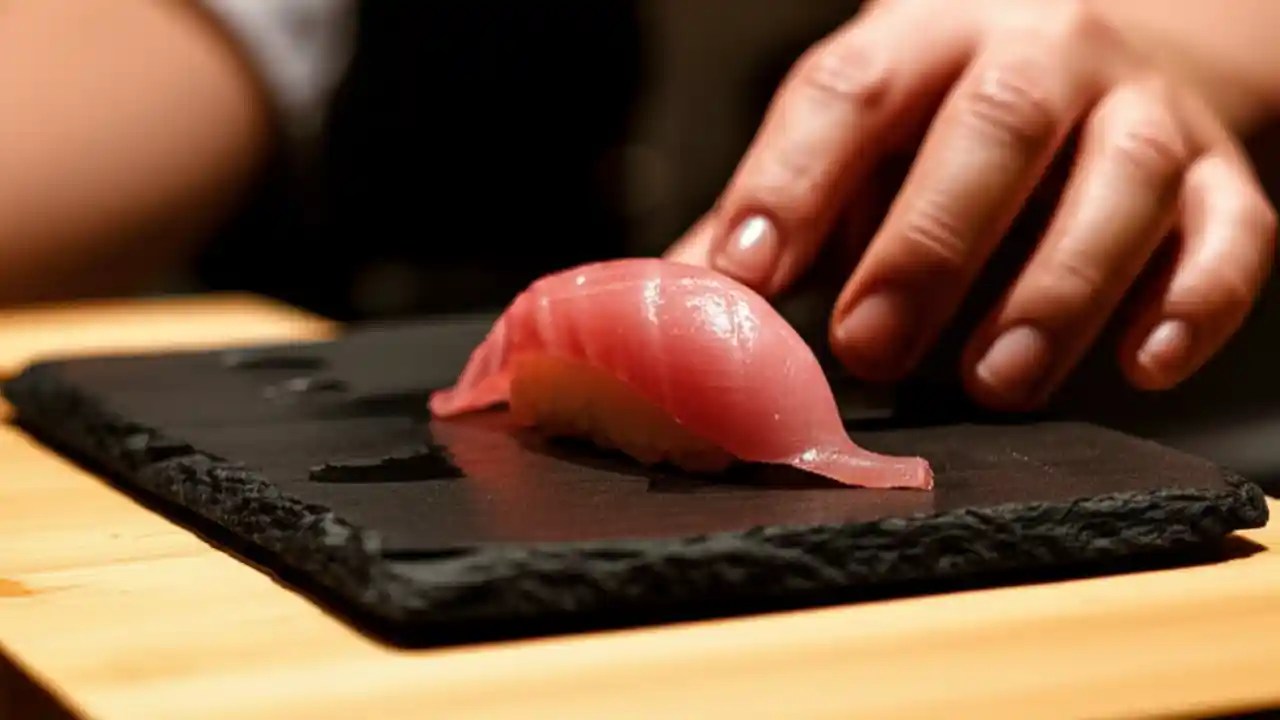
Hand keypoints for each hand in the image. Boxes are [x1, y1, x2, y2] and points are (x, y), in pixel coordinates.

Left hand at [665, 0, 1276, 410]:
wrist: (1122, 29)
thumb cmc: (954, 103)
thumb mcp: (862, 131)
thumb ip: (780, 208)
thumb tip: (677, 301)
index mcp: (923, 39)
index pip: (849, 92)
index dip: (792, 182)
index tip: (748, 276)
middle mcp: (1041, 55)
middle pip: (991, 129)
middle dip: (927, 245)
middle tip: (868, 346)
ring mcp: (1141, 111)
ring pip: (1118, 182)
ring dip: (1055, 290)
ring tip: (993, 379)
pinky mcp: (1223, 175)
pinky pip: (1235, 233)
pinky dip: (1194, 303)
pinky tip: (1143, 364)